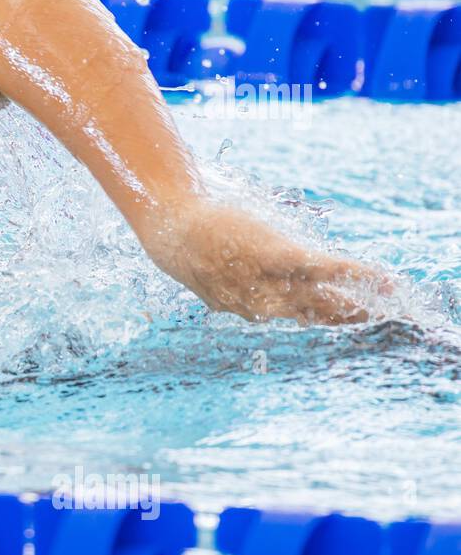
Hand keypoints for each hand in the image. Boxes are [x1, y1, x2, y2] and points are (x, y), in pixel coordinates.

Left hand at [144, 201, 391, 324]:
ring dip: (354, 306)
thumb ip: (231, 290)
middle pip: (312, 317)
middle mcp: (261, 303)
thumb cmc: (188, 247)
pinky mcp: (277, 256)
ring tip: (382, 311)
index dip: (317, 324)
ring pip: (321, 299)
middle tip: (375, 327)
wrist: (172, 227)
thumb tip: (238, 301)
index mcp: (246, 309)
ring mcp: (270, 281)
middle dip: (343, 323)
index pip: (289, 320)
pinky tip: (379, 279)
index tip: (339, 328)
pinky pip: (322, 269)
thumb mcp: (209, 274)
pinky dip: (352, 275)